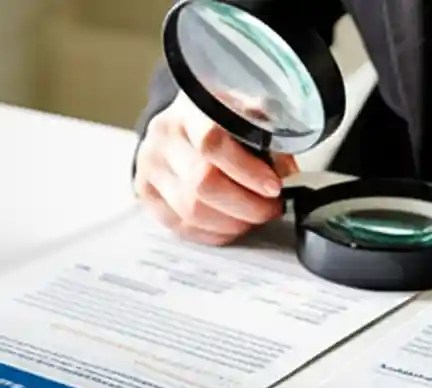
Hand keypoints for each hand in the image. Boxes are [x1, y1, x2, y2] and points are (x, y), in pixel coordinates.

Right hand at [133, 95, 299, 244]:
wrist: (181, 122)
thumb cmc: (219, 118)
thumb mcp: (246, 110)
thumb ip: (267, 134)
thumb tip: (286, 171)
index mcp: (191, 109)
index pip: (212, 142)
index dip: (247, 171)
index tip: (274, 187)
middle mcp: (164, 137)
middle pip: (202, 184)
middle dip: (247, 206)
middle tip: (272, 208)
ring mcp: (150, 167)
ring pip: (191, 211)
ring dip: (233, 223)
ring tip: (255, 217)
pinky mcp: (146, 193)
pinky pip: (182, 227)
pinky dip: (214, 233)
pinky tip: (233, 225)